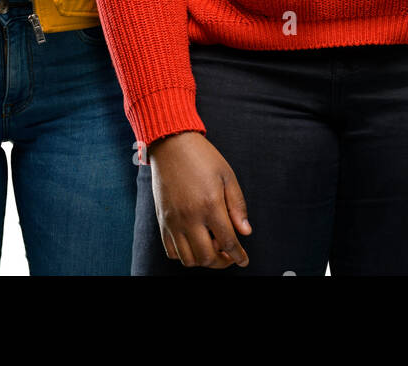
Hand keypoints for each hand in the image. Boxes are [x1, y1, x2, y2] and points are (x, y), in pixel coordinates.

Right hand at [146, 131, 251, 267]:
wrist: (171, 144)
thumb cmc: (202, 157)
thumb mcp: (227, 176)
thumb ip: (237, 206)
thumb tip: (246, 232)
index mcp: (210, 204)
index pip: (227, 242)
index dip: (238, 255)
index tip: (244, 260)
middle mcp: (190, 217)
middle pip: (207, 257)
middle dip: (222, 262)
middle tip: (229, 255)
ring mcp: (173, 221)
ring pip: (188, 259)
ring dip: (203, 260)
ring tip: (211, 246)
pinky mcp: (162, 221)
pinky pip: (171, 251)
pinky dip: (184, 255)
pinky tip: (194, 243)